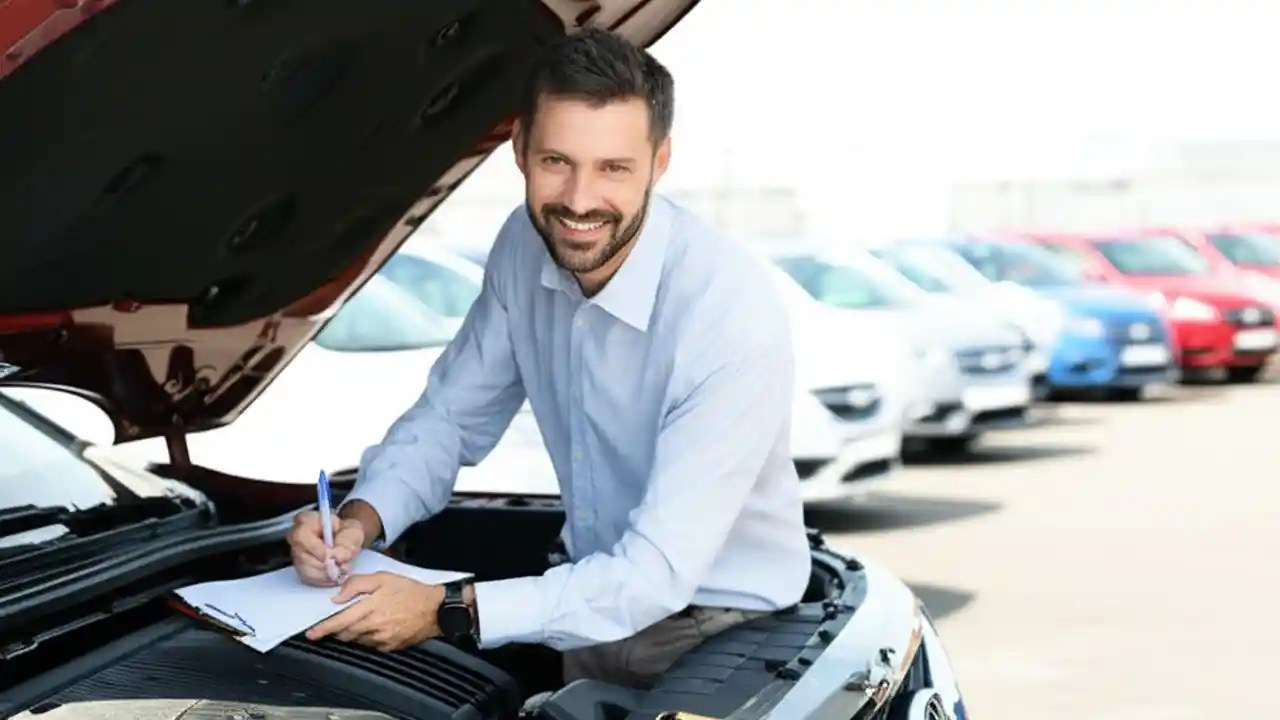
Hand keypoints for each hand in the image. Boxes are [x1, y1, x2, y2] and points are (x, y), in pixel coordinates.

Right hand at [287, 509, 365, 586]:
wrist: (345, 538)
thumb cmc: (346, 531)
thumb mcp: (352, 532)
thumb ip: (346, 542)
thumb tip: (337, 557)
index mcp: (307, 521)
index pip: (302, 536)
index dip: (316, 549)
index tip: (331, 557)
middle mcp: (296, 537)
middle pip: (302, 556)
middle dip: (323, 566)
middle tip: (340, 569)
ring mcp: (296, 553)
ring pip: (304, 569)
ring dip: (324, 575)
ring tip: (339, 573)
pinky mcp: (300, 566)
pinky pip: (307, 578)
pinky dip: (322, 580)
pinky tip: (333, 578)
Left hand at [304, 572, 443, 651]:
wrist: (435, 609)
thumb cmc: (410, 591)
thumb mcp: (383, 578)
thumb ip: (357, 584)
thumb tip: (337, 597)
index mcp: (371, 607)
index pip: (341, 621)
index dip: (324, 628)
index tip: (312, 634)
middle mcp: (375, 626)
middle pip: (346, 633)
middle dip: (337, 630)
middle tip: (336, 622)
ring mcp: (382, 639)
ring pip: (357, 640)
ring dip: (353, 632)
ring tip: (363, 619)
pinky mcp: (389, 647)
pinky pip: (370, 644)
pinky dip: (367, 637)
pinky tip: (375, 626)